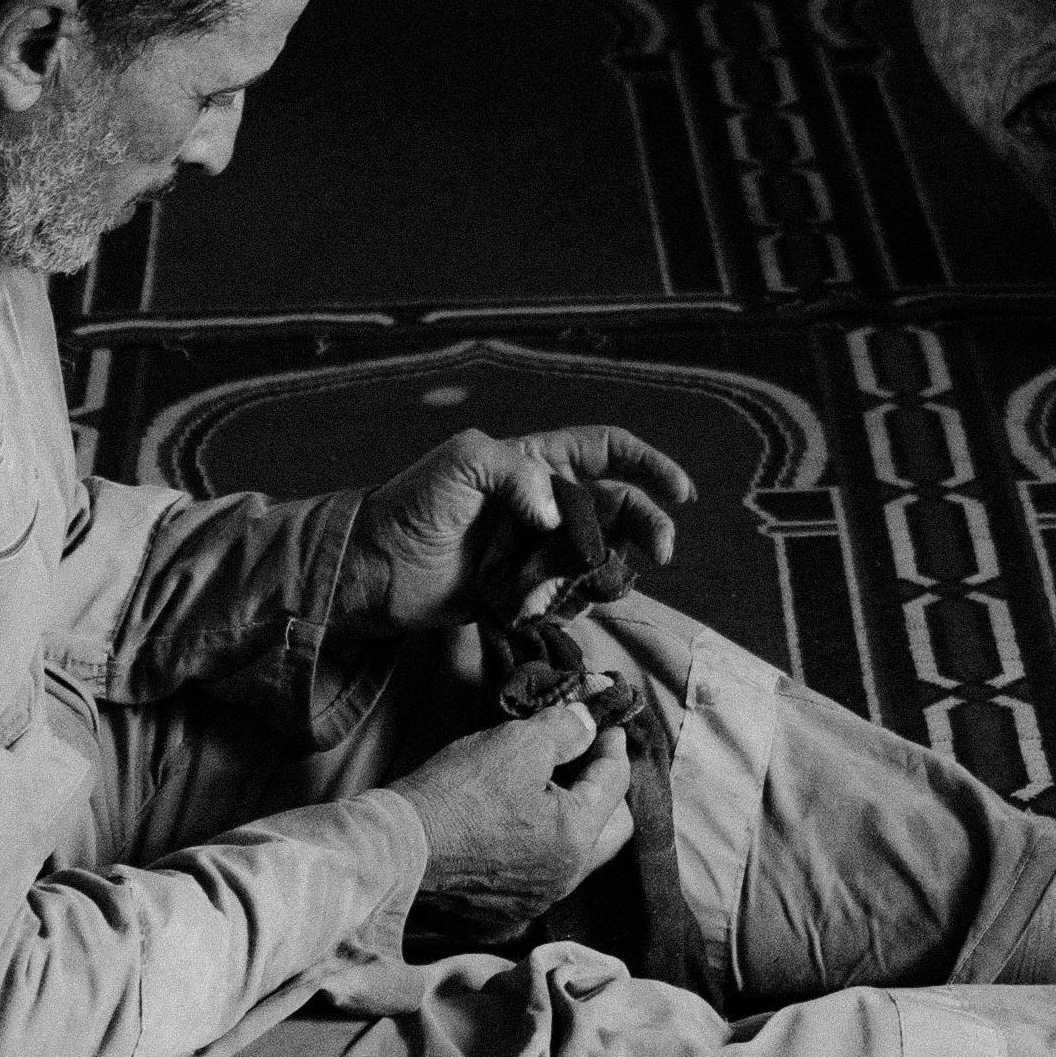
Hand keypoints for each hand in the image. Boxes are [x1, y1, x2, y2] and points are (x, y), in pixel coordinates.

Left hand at [354, 425, 695, 637]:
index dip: (649, 465)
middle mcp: (545, 505)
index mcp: (537, 463)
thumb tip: (556, 513)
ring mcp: (537, 551)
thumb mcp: (462, 464)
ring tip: (595, 582)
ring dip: (612, 569)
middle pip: (618, 508)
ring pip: (602, 557)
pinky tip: (555, 605)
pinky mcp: (524, 593)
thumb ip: (517, 472)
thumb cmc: (412, 505)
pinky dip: (576, 603)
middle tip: (658, 552)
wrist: (374, 570)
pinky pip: (570, 598)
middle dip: (647, 526)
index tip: (680, 492)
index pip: (607, 451)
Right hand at [382, 694, 635, 943]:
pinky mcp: (502, 916)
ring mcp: (534, 902)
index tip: (604, 722)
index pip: (616, 781)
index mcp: (577, 836)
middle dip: (604, 790)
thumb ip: (565, 729)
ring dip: (571, 821)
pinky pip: (538, 878)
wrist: (395, 851)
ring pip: (575, 856)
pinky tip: (514, 828)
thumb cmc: (456, 794)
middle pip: (609, 828)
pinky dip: (538, 850)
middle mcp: (565, 878)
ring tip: (546, 789)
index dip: (612, 744)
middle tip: (582, 759)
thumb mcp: (516, 744)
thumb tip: (591, 718)